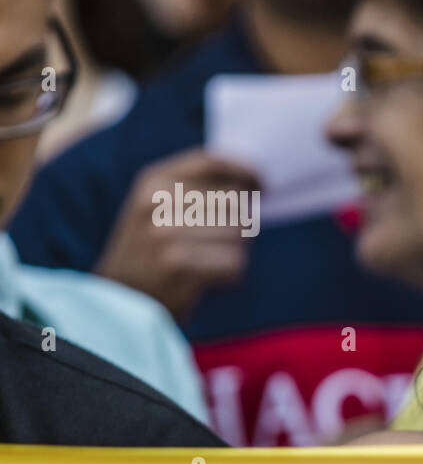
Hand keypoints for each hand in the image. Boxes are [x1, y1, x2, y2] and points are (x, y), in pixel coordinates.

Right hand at [94, 148, 259, 318]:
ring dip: (235, 252)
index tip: (262, 185)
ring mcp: (167, 233)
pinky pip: (234, 263)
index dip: (245, 171)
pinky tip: (211, 280)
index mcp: (153, 181)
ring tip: (209, 263)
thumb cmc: (148, 252)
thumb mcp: (156, 207)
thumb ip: (195, 188)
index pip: (212, 162)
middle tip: (219, 245)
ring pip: (239, 233)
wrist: (118, 300)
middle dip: (239, 224)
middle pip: (234, 201)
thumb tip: (252, 183)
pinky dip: (231, 274)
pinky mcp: (179, 265)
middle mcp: (158, 202)